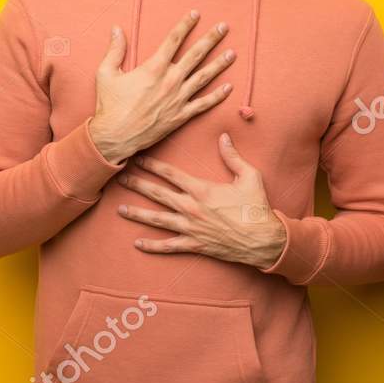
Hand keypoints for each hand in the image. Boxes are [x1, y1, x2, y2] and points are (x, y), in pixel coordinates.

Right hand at [88, 10, 237, 162]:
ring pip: (204, 77)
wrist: (115, 137)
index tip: (196, 13)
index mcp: (153, 68)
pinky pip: (203, 104)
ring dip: (219, 64)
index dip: (186, 25)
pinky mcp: (181, 116)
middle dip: (211, 39)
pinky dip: (217, 96)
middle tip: (224, 27)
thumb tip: (116, 29)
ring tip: (233, 53)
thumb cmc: (109, 105)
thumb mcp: (106, 73)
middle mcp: (170, 81)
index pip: (173, 40)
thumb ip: (115, 50)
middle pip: (195, 54)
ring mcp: (178, 99)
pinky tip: (229, 87)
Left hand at [114, 133, 286, 268]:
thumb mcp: (249, 176)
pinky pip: (169, 246)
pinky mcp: (195, 244)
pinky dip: (152, 246)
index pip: (171, 174)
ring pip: (157, 219)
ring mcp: (191, 227)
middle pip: (158, 194)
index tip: (138, 159)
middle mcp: (191, 208)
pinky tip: (138, 243)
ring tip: (120, 210)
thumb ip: (233, 156)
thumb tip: (223, 136)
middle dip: (137, 185)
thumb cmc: (257, 207)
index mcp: (202, 190)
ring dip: (137, 214)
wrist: (263, 240)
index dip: (152, 165)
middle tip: (120, 179)